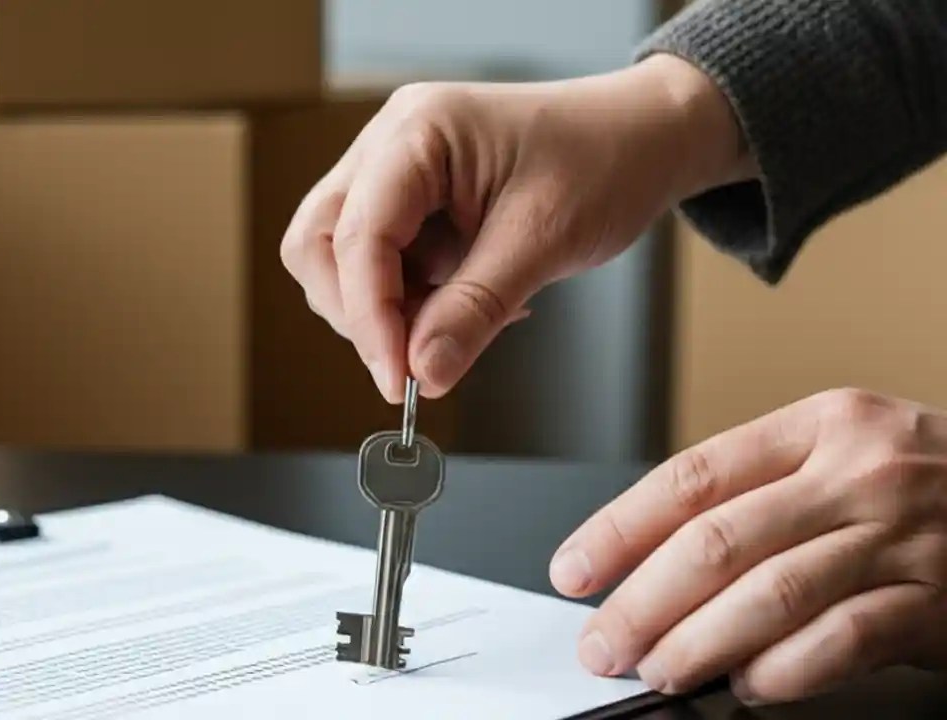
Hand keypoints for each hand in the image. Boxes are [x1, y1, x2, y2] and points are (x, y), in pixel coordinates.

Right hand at [280, 54, 750, 401]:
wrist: (645, 135)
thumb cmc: (606, 160)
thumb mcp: (543, 241)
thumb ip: (474, 309)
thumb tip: (422, 373)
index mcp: (417, 132)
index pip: (357, 234)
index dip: (369, 317)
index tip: (398, 380)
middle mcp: (390, 143)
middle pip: (319, 242)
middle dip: (359, 311)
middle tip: (410, 363)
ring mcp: (393, 168)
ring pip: (340, 257)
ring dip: (385, 308)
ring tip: (458, 323)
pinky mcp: (409, 198)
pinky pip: (382, 260)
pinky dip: (411, 299)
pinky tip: (466, 304)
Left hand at [551, 388, 946, 704]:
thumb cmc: (929, 485)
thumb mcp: (846, 457)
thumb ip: (761, 494)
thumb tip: (652, 561)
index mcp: (821, 425)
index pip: (692, 477)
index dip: (619, 529)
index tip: (574, 570)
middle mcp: (860, 473)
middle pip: (717, 540)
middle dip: (642, 601)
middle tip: (603, 642)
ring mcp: (904, 537)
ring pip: (770, 593)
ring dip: (698, 642)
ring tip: (658, 669)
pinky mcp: (939, 601)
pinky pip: (842, 640)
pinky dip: (784, 670)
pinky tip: (749, 685)